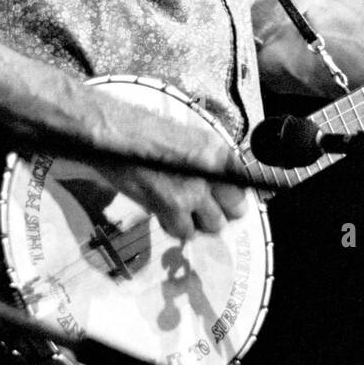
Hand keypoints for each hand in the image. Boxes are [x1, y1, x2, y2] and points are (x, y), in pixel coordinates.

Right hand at [92, 99, 247, 241]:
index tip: (229, 196)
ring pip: (213, 226)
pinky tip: (168, 212)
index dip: (236, 192)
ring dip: (201, 221)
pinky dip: (178, 227)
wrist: (118, 137)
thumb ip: (213, 161)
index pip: (246, 183)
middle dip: (224, 210)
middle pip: (236, 210)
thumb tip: (226, 183)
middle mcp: (210, 172)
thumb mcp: (191, 139)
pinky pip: (185, 231)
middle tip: (209, 206)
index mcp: (217, 151)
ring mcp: (192, 192)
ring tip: (186, 209)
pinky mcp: (170, 208)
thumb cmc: (148, 133)